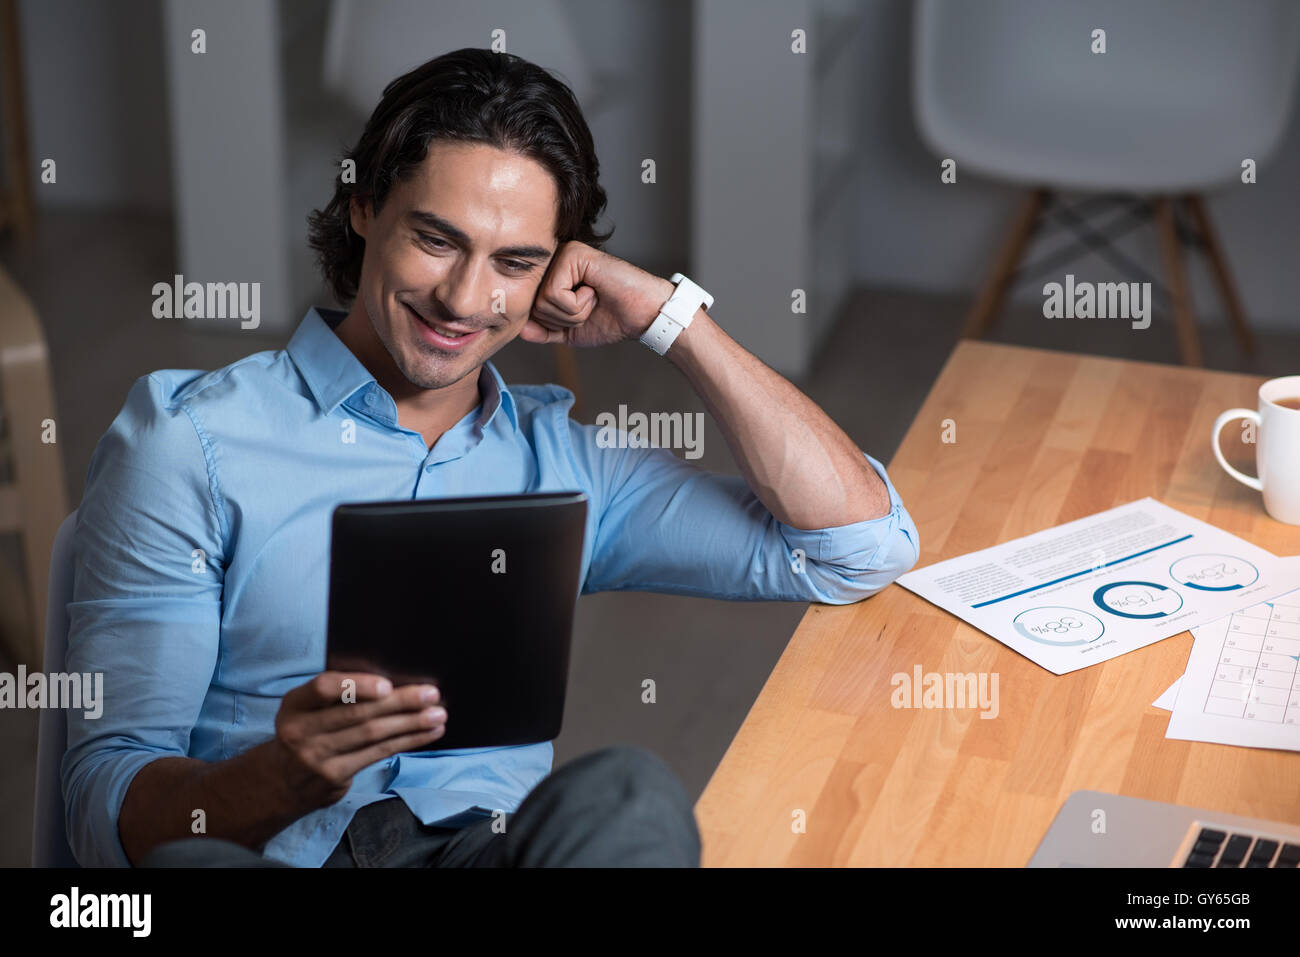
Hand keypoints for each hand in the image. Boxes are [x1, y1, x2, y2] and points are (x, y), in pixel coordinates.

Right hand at [269, 672, 445, 811]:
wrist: (285, 781)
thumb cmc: (308, 730)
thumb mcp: (308, 709)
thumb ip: (337, 695)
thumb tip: (393, 681)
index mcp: (295, 704)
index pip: (324, 688)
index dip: (357, 685)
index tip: (388, 684)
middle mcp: (301, 730)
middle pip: (358, 714)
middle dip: (400, 702)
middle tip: (431, 694)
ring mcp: (317, 756)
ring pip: (373, 735)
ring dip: (411, 723)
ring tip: (438, 715)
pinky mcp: (335, 776)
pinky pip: (378, 753)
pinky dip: (407, 741)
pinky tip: (427, 733)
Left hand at [522, 242, 674, 347]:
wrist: (643, 315)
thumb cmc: (612, 320)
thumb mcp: (571, 331)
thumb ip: (545, 331)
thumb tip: (520, 331)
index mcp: (552, 277)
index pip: (530, 309)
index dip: (555, 324)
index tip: (582, 316)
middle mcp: (554, 262)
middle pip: (533, 305)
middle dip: (563, 319)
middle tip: (590, 308)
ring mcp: (563, 255)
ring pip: (542, 301)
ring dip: (572, 313)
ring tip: (593, 299)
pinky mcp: (572, 254)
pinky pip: (555, 293)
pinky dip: (577, 304)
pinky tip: (595, 292)